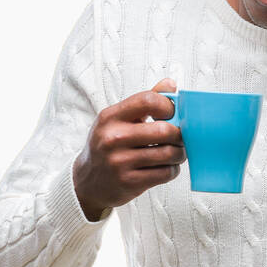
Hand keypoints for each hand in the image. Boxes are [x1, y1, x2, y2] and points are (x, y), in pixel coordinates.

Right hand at [72, 77, 184, 218]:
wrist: (87, 182)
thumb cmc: (108, 146)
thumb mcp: (117, 120)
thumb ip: (143, 102)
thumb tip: (170, 84)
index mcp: (110, 117)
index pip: (147, 100)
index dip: (168, 106)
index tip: (172, 114)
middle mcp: (113, 138)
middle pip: (164, 130)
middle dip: (179, 134)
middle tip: (179, 137)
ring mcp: (120, 162)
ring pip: (168, 153)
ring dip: (179, 153)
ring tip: (175, 152)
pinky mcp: (129, 182)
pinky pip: (165, 173)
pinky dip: (172, 169)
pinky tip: (167, 167)